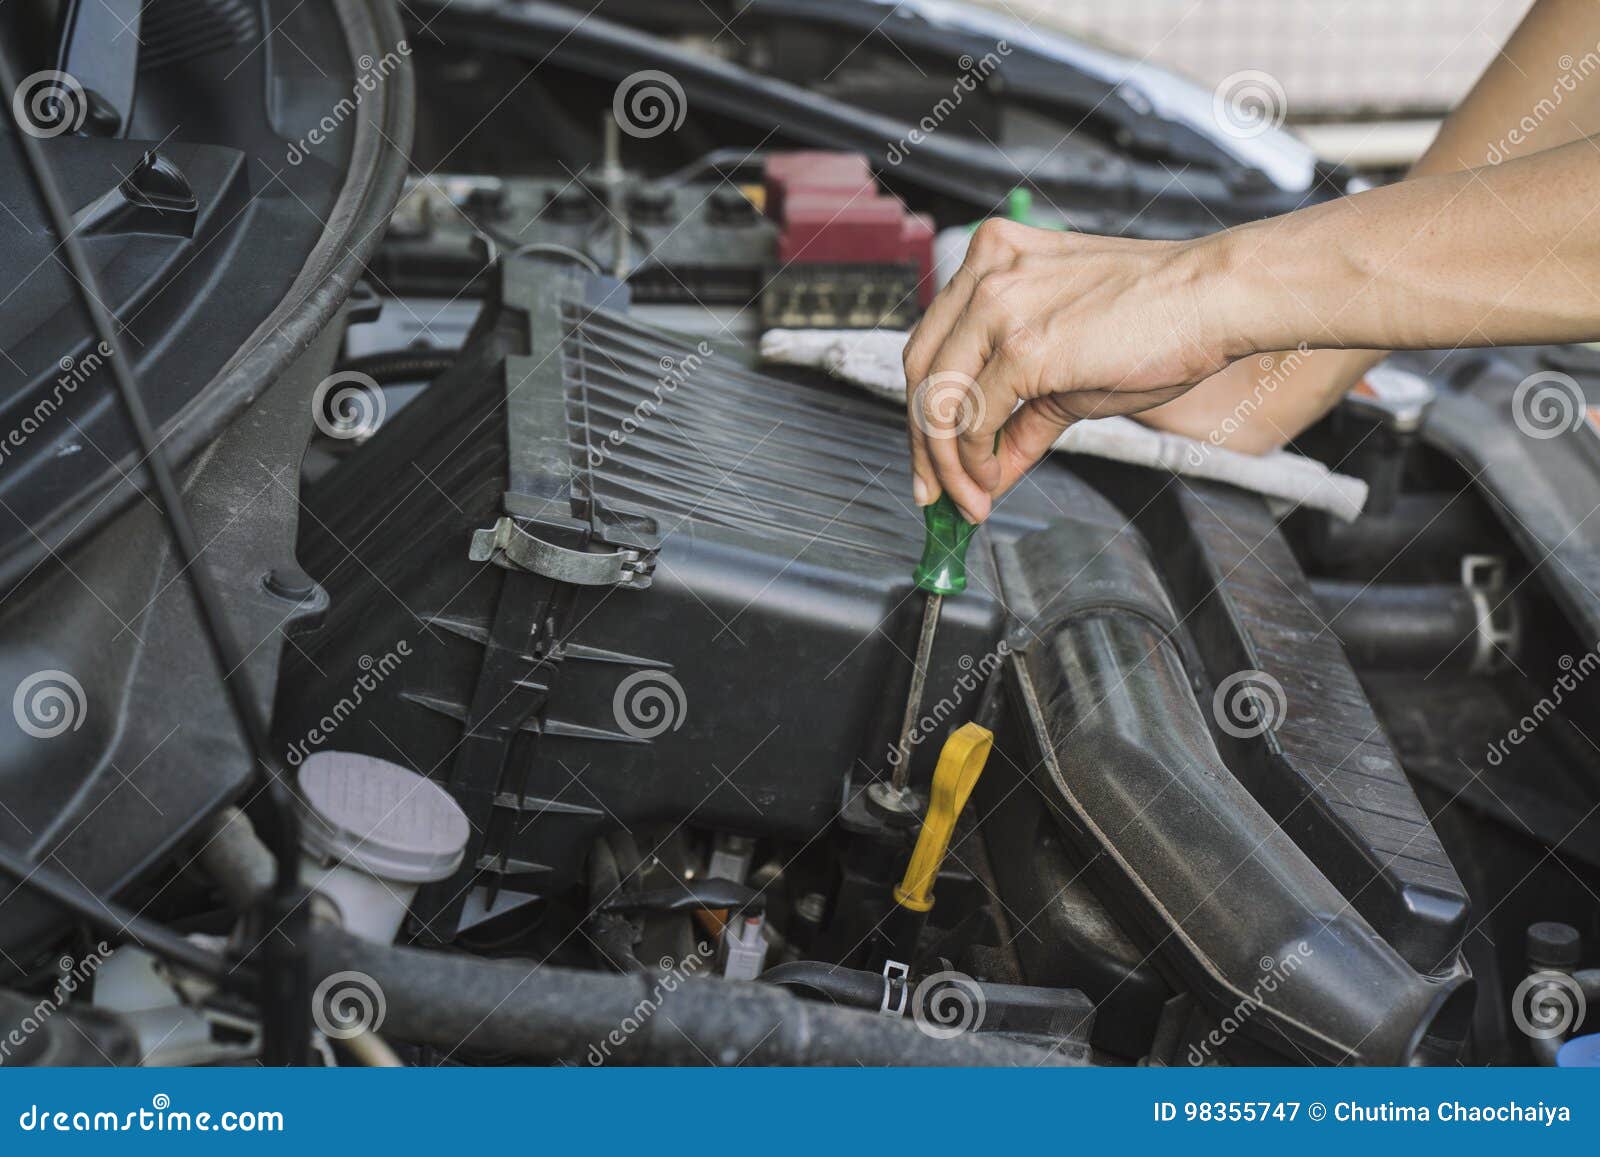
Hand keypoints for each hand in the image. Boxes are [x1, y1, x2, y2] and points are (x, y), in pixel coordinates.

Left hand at [903, 219, 1244, 521]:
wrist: (1218, 297)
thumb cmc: (1160, 319)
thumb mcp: (1069, 369)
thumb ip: (1019, 417)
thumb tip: (988, 469)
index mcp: (991, 259)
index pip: (931, 344)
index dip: (924, 411)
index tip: (931, 461)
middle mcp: (985, 272)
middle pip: (919, 372)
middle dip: (924, 446)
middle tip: (936, 494)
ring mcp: (999, 304)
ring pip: (936, 400)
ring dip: (948, 465)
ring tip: (970, 499)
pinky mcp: (1022, 345)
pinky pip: (972, 418)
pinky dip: (974, 461)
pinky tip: (993, 480)